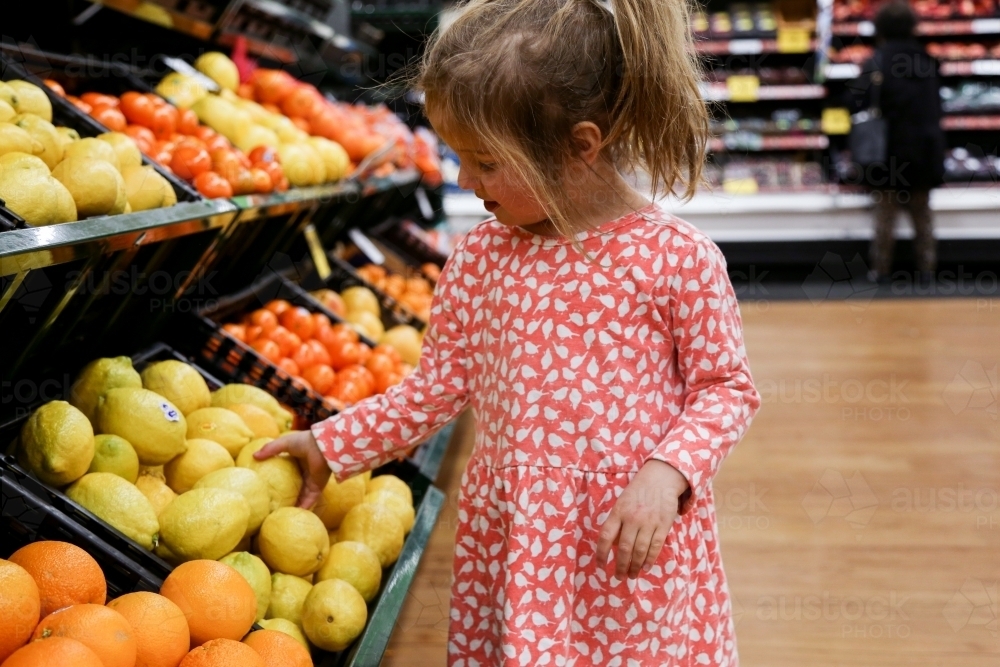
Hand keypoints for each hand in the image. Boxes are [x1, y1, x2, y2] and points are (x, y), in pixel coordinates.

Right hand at [254, 430, 330, 509]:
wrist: (323, 447)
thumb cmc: (305, 442)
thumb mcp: (284, 443)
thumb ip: (270, 449)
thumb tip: (254, 456)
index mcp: (296, 462)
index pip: (285, 474)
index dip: (276, 481)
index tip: (266, 488)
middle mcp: (303, 473)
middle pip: (292, 488)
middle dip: (284, 496)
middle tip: (271, 505)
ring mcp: (310, 482)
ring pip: (300, 497)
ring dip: (292, 505)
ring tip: (280, 515)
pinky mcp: (317, 488)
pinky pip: (309, 501)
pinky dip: (302, 508)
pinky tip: (293, 515)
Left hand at [595, 460, 688, 578]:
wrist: (660, 479)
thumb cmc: (637, 494)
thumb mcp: (621, 504)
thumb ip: (617, 523)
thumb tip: (614, 547)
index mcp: (618, 512)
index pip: (606, 536)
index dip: (601, 553)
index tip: (600, 566)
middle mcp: (632, 518)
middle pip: (624, 548)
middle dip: (621, 566)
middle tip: (618, 577)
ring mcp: (649, 522)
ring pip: (640, 550)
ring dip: (635, 566)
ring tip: (632, 576)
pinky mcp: (663, 524)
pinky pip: (655, 546)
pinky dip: (649, 559)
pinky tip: (645, 567)